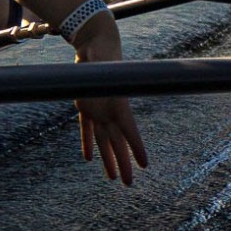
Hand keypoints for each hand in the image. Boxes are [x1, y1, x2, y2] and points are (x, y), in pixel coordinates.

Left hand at [70, 9, 148, 184]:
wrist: (95, 47)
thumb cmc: (102, 53)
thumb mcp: (102, 61)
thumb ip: (100, 66)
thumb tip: (92, 60)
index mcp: (118, 103)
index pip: (130, 129)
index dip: (136, 147)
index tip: (145, 164)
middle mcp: (109, 110)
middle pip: (117, 142)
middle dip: (123, 163)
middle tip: (129, 184)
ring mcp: (98, 110)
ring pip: (103, 140)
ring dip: (107, 159)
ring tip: (112, 178)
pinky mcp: (85, 107)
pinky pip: (86, 129)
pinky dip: (87, 143)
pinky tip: (89, 159)